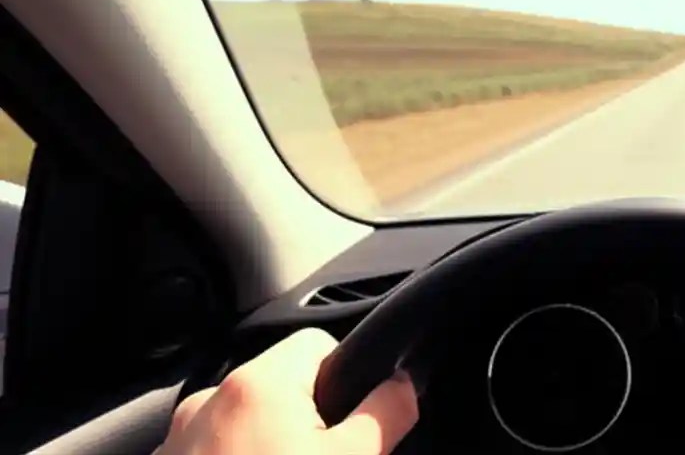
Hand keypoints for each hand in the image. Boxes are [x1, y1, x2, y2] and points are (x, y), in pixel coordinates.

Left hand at [155, 328, 418, 454]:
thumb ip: (387, 413)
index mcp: (257, 384)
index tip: (352, 424)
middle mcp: (207, 402)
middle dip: (306, 423)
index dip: (347, 379)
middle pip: (280, 389)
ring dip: (267, 449)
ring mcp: (176, 442)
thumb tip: (404, 383)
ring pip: (245, 427)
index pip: (318, 345)